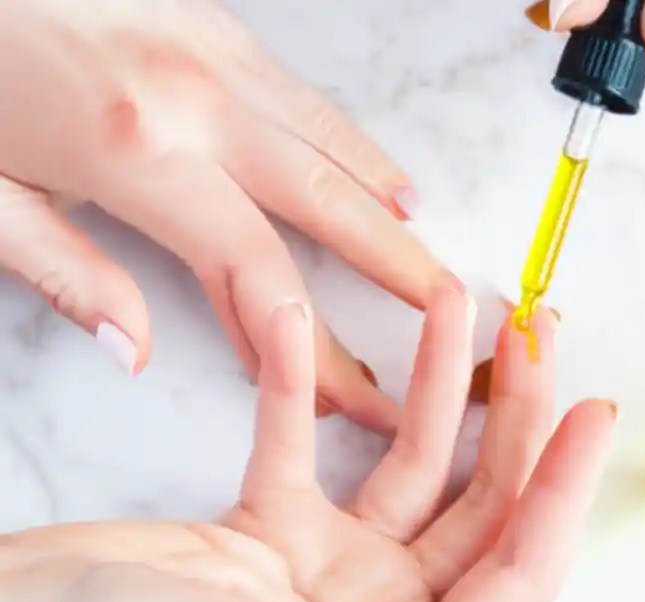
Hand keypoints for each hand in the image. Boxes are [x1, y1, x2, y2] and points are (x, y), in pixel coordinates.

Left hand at [0, 0, 446, 433]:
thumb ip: (63, 273)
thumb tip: (132, 346)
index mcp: (135, 153)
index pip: (251, 265)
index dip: (304, 337)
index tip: (341, 388)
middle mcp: (195, 101)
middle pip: (324, 199)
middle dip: (394, 264)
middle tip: (447, 308)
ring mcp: (211, 54)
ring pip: (329, 138)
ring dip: (384, 200)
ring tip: (425, 248)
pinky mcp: (211, 22)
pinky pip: (304, 94)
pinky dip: (351, 140)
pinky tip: (376, 170)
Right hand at [0, 287, 617, 601]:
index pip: (514, 569)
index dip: (561, 491)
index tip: (590, 410)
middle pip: (480, 504)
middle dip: (517, 417)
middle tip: (539, 333)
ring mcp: (333, 567)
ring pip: (411, 462)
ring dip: (435, 383)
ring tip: (457, 301)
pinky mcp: (273, 524)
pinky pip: (308, 442)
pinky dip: (312, 385)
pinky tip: (311, 323)